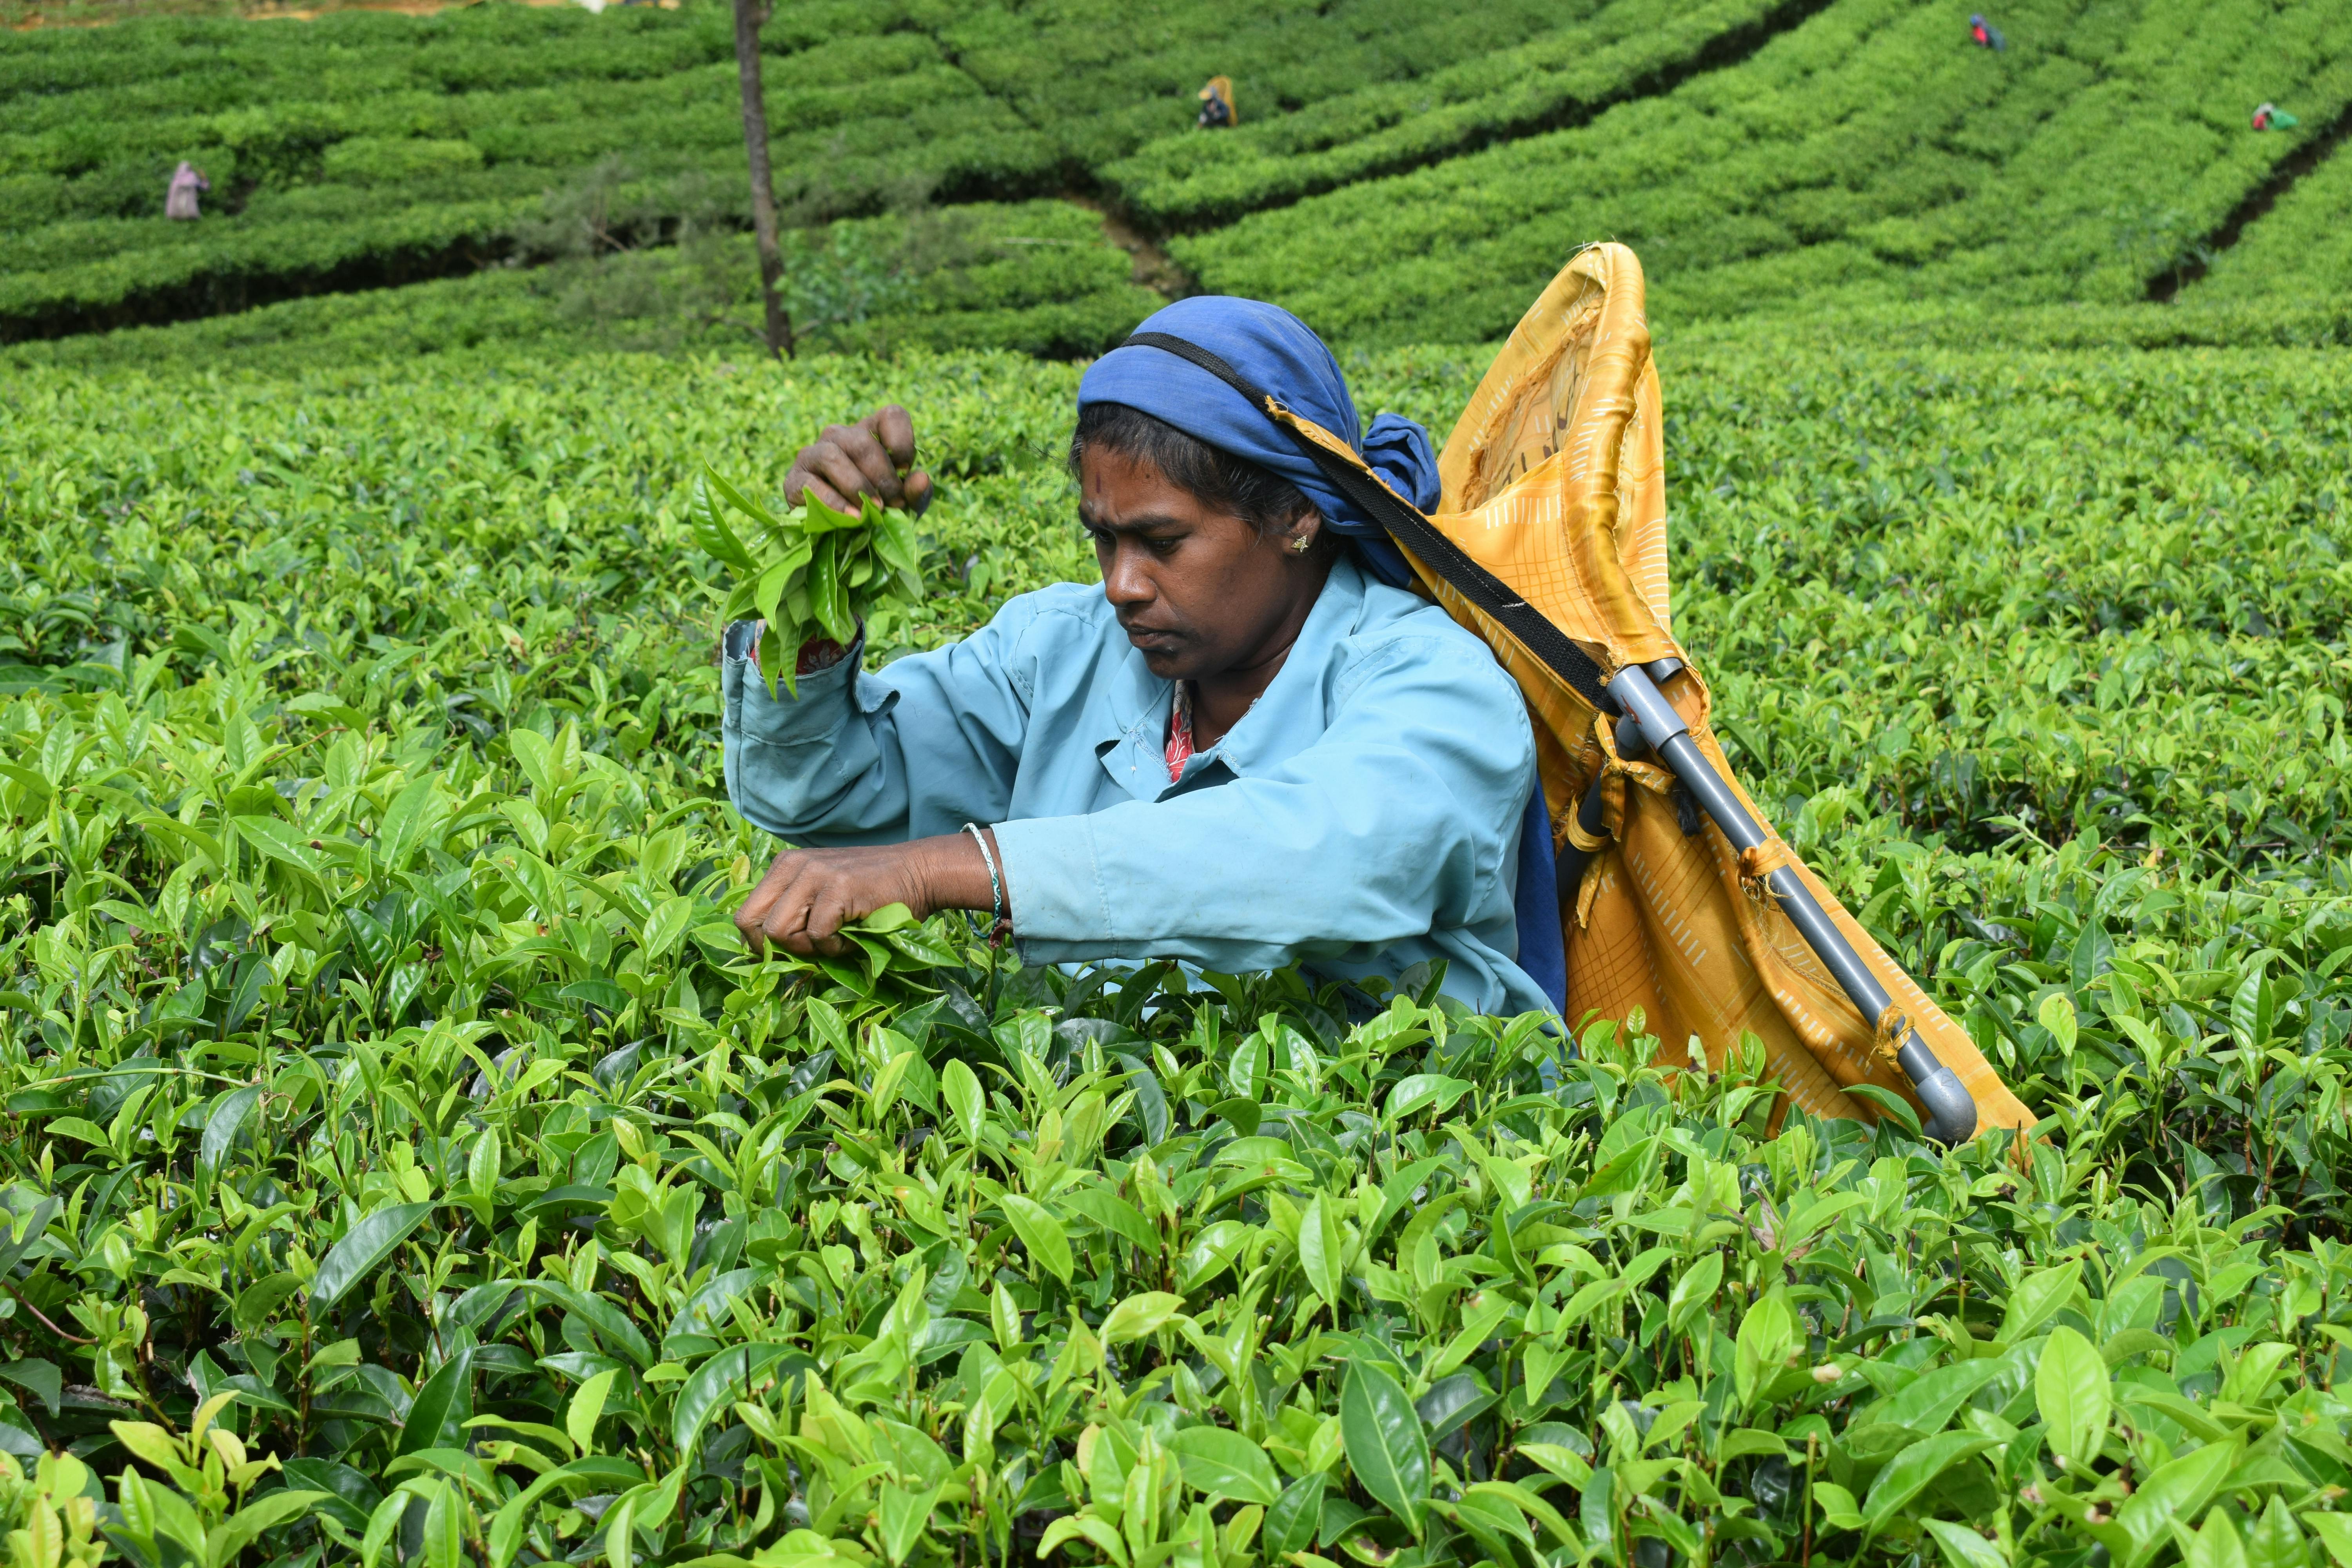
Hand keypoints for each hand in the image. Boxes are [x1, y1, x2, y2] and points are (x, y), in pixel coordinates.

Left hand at [734, 831, 999, 957]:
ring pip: (778, 931)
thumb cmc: (872, 893)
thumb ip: (795, 913)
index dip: (757, 944)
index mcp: (784, 866)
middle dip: (775, 948)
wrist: (919, 873)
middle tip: (808, 952)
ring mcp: (813, 873)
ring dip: (806, 948)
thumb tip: (766, 956)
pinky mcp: (837, 887)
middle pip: (750, 922)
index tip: (785, 954)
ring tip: (834, 940)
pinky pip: (815, 934)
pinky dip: (834, 947)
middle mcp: (792, 864)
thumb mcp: (822, 895)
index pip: (745, 913)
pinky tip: (852, 936)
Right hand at [785, 405, 933, 516]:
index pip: (892, 416)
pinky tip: (852, 519)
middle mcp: (839, 436)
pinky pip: (812, 484)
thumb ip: (915, 492)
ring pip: (833, 456)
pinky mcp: (794, 480)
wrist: (838, 539)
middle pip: (862, 441)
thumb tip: (922, 479)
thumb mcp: (903, 505)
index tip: (905, 471)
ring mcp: (812, 454)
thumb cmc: (874, 512)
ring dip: (858, 487)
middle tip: (893, 504)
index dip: (902, 442)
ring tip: (873, 511)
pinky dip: (835, 503)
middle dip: (883, 476)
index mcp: (870, 433)